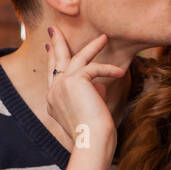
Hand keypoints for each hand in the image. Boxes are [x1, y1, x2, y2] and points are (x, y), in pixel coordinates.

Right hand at [45, 27, 125, 153]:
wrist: (91, 140)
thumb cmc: (93, 133)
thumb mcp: (87, 111)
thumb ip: (88, 96)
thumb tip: (98, 84)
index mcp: (52, 100)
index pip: (52, 75)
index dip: (52, 60)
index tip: (50, 48)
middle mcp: (53, 92)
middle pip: (55, 61)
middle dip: (56, 43)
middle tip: (54, 29)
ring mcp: (61, 85)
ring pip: (75, 58)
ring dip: (91, 47)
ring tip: (104, 37)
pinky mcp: (74, 81)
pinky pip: (93, 68)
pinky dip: (108, 69)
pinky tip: (120, 71)